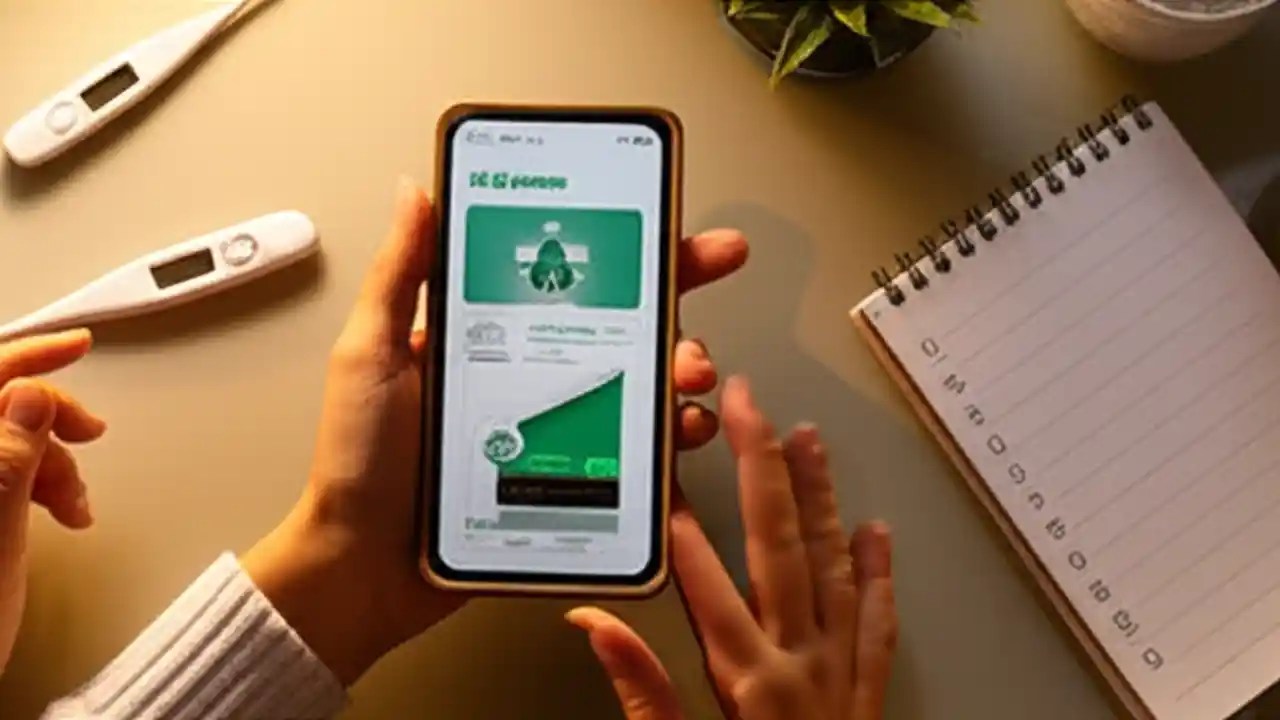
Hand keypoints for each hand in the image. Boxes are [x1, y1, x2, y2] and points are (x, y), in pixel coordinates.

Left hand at [0, 330, 107, 675]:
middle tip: (92, 434)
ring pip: (6, 443)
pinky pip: (5, 474)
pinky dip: (39, 485)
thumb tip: (28, 395)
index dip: (32, 358)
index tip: (78, 346)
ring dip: (52, 463)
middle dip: (52, 420)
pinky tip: (57, 509)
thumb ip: (6, 456)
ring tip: (76, 502)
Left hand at [243, 178, 747, 684]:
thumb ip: (399, 275)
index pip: (566, 274)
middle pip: (621, 321)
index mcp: (489, 334)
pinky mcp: (572, 480)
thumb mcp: (371, 353)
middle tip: (714, 265)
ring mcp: (556, 427)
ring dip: (680, 367)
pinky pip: (635, 454)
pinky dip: (669, 440)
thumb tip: (417, 191)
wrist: (364, 567)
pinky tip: (681, 433)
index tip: (670, 218)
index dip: (621, 243)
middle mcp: (531, 373)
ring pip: (640, 384)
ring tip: (689, 373)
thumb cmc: (359, 461)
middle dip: (677, 290)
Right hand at [567, 378, 897, 719]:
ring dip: (821, 497)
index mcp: (747, 682)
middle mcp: (800, 663)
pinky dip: (880, 572)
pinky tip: (874, 528)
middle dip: (761, 468)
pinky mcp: (869, 688)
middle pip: (779, 547)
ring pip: (834, 565)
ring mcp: (842, 671)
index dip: (681, 527)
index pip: (706, 586)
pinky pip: (881, 619)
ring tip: (810, 438)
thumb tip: (595, 628)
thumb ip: (640, 695)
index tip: (663, 477)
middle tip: (748, 406)